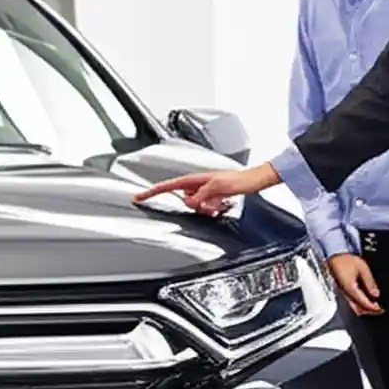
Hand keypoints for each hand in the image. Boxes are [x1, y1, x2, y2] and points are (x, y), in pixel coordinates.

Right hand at [132, 165, 278, 215]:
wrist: (251, 182)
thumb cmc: (237, 180)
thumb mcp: (217, 187)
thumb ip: (201, 195)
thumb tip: (190, 202)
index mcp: (193, 179)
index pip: (168, 186)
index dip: (152, 192)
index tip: (138, 197)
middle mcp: (196, 185)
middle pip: (184, 201)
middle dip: (197, 206)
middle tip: (212, 202)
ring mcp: (203, 192)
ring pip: (195, 207)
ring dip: (207, 208)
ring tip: (220, 201)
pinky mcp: (209, 198)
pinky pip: (204, 209)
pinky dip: (212, 209)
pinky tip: (222, 204)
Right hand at [327, 253, 382, 315]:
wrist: (334, 256)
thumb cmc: (347, 260)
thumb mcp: (363, 268)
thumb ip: (370, 282)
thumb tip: (376, 294)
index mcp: (351, 289)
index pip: (364, 303)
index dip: (374, 308)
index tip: (381, 310)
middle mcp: (345, 293)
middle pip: (358, 309)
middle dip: (369, 311)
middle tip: (379, 310)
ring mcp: (343, 293)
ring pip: (354, 307)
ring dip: (364, 308)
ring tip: (374, 306)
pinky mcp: (342, 290)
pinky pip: (351, 302)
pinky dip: (359, 304)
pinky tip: (365, 300)